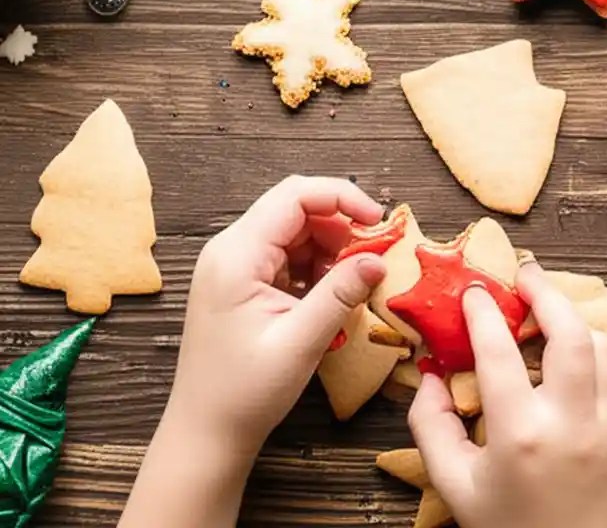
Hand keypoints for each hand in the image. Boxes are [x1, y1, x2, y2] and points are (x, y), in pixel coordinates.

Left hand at [169, 175, 387, 449]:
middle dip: (342, 228)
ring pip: (297, 233)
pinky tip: (328, 300)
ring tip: (348, 289)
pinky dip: (317, 270)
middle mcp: (230, 250)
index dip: (343, 197)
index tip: (380, 222)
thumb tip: (379, 259)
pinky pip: (289, 258)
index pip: (295, 195)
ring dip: (332, 251)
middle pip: (297, 210)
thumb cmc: (245, 391)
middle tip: (371, 261)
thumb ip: (341, 294)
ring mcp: (235, 267)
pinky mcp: (244, 284)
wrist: (207, 431)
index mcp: (236, 255)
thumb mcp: (302, 341)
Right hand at [409, 263, 606, 527]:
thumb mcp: (453, 484)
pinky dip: (600, 358)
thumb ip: (431, 426)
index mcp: (520, 434)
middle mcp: (572, 424)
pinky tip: (578, 358)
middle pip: (570, 331)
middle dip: (546, 293)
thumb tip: (430, 375)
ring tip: (549, 318)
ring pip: (604, 348)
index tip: (474, 292)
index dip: (483, 312)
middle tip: (525, 278)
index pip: (499, 350)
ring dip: (576, 324)